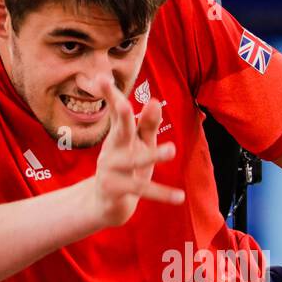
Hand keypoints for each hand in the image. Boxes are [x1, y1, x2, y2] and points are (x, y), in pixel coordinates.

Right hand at [84, 73, 184, 227]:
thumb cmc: (126, 167)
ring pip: (134, 161)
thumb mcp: (139, 144)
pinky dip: (162, 194)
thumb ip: (148, 125)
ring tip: (172, 149)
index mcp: (118, 135)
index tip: (101, 77)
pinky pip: (142, 191)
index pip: (116, 111)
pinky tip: (180, 196)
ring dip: (153, 155)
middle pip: (119, 130)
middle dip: (121, 117)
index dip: (110, 95)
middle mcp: (112, 150)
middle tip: (123, 104)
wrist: (107, 204)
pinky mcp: (116, 190)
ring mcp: (111, 170)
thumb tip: (154, 101)